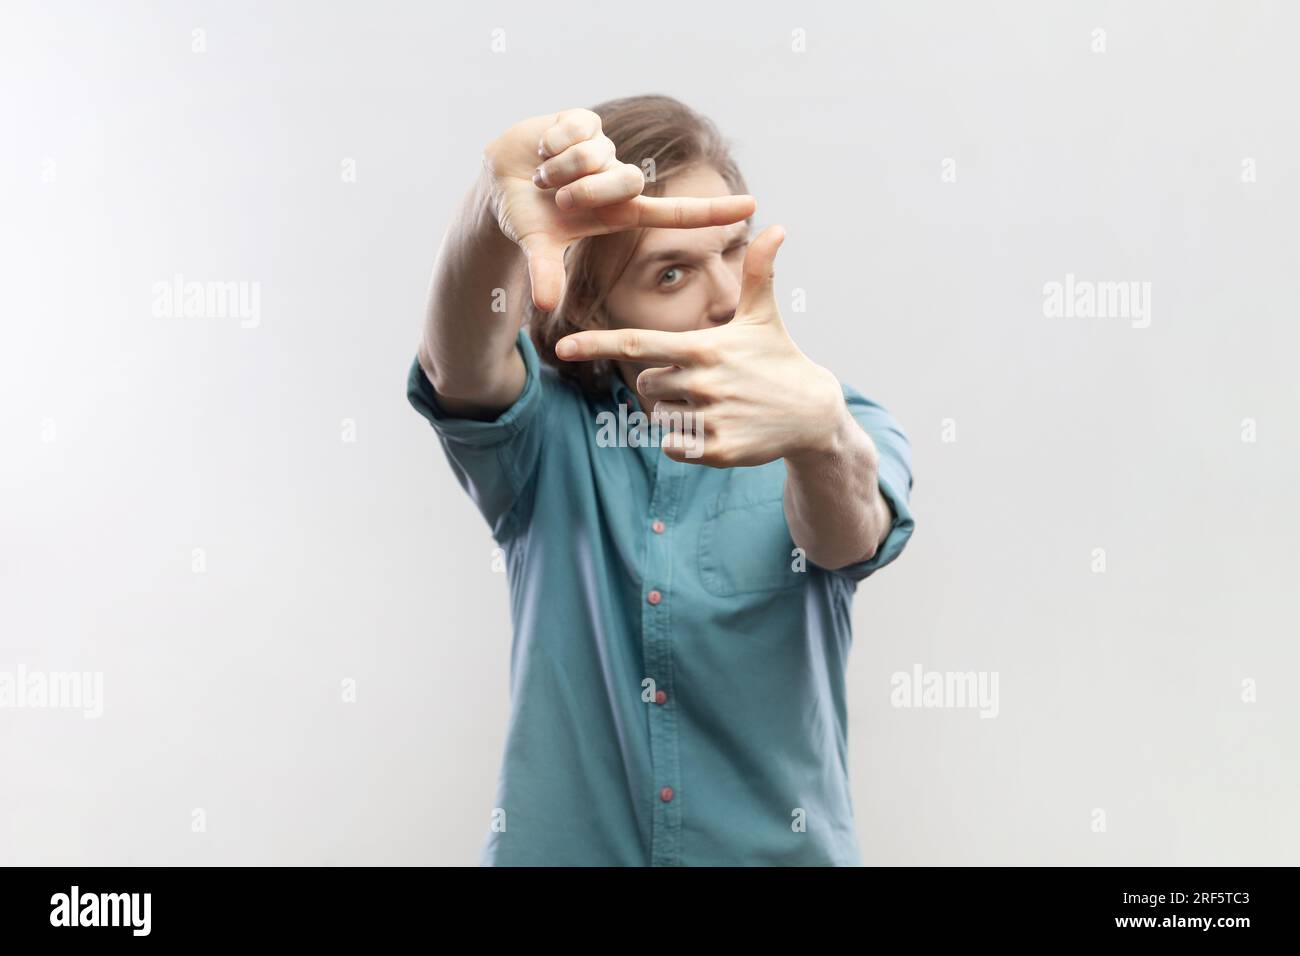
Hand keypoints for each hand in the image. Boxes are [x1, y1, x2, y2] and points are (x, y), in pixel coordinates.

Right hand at [481, 108, 756, 310]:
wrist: (501, 182)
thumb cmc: (530, 218)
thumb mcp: (539, 247)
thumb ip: (546, 272)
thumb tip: (543, 303)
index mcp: (623, 212)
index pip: (677, 213)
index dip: (714, 209)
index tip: (753, 206)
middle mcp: (621, 179)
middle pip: (626, 179)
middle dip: (583, 190)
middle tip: (557, 198)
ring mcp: (605, 148)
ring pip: (594, 155)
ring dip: (559, 169)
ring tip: (544, 175)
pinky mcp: (586, 120)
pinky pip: (575, 129)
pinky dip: (551, 143)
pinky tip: (542, 149)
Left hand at [554, 226, 852, 467]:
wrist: (812, 412)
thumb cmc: (779, 357)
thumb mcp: (764, 316)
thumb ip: (758, 273)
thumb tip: (775, 226)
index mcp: (702, 347)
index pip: (637, 344)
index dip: (597, 345)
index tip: (562, 347)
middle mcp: (701, 381)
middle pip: (647, 385)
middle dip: (666, 384)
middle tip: (705, 382)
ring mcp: (709, 418)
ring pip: (660, 417)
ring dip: (679, 412)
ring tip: (717, 405)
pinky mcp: (717, 450)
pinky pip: (675, 445)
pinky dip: (686, 441)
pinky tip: (717, 429)